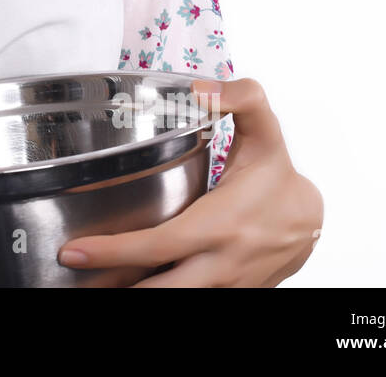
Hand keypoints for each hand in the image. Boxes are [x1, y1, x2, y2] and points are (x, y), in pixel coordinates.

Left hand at [57, 77, 323, 286]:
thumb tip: (202, 86)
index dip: (114, 252)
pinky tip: (126, 280)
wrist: (312, 220)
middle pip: (160, 290)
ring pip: (173, 299)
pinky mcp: (227, 294)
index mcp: (221, 224)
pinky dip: (156, 291)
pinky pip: (188, 299)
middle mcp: (221, 263)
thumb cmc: (278, 175)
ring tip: (90, 282)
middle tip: (72, 274)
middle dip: (113, 287)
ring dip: (131, 292)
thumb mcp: (266, 130)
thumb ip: (240, 98)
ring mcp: (225, 285)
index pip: (159, 246)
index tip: (75, 251)